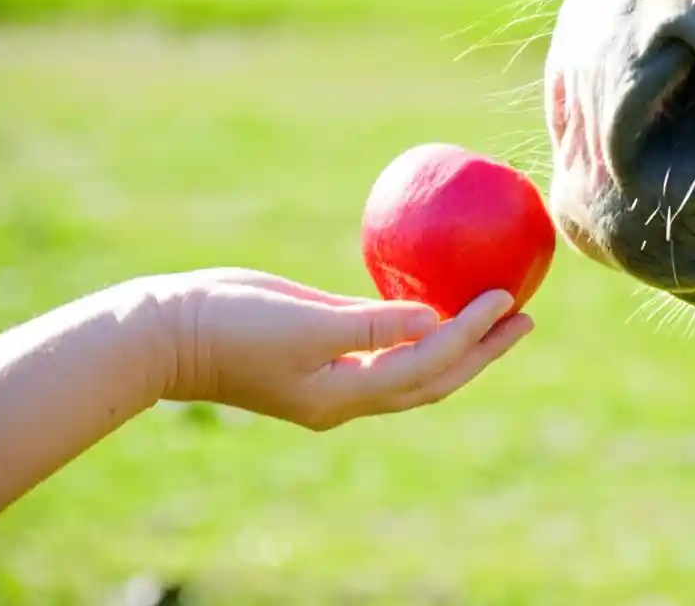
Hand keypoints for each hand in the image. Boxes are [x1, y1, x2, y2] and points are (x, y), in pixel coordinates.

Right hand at [144, 268, 532, 429]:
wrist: (168, 333)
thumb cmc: (230, 327)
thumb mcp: (303, 325)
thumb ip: (369, 324)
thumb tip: (435, 319)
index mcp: (346, 395)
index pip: (428, 365)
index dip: (472, 335)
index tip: (507, 301)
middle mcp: (349, 393)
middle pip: (434, 377)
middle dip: (483, 351)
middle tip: (526, 317)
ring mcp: (336, 375)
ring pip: (415, 365)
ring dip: (459, 343)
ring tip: (496, 313)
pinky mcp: (323, 349)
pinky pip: (385, 341)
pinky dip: (417, 326)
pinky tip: (435, 298)